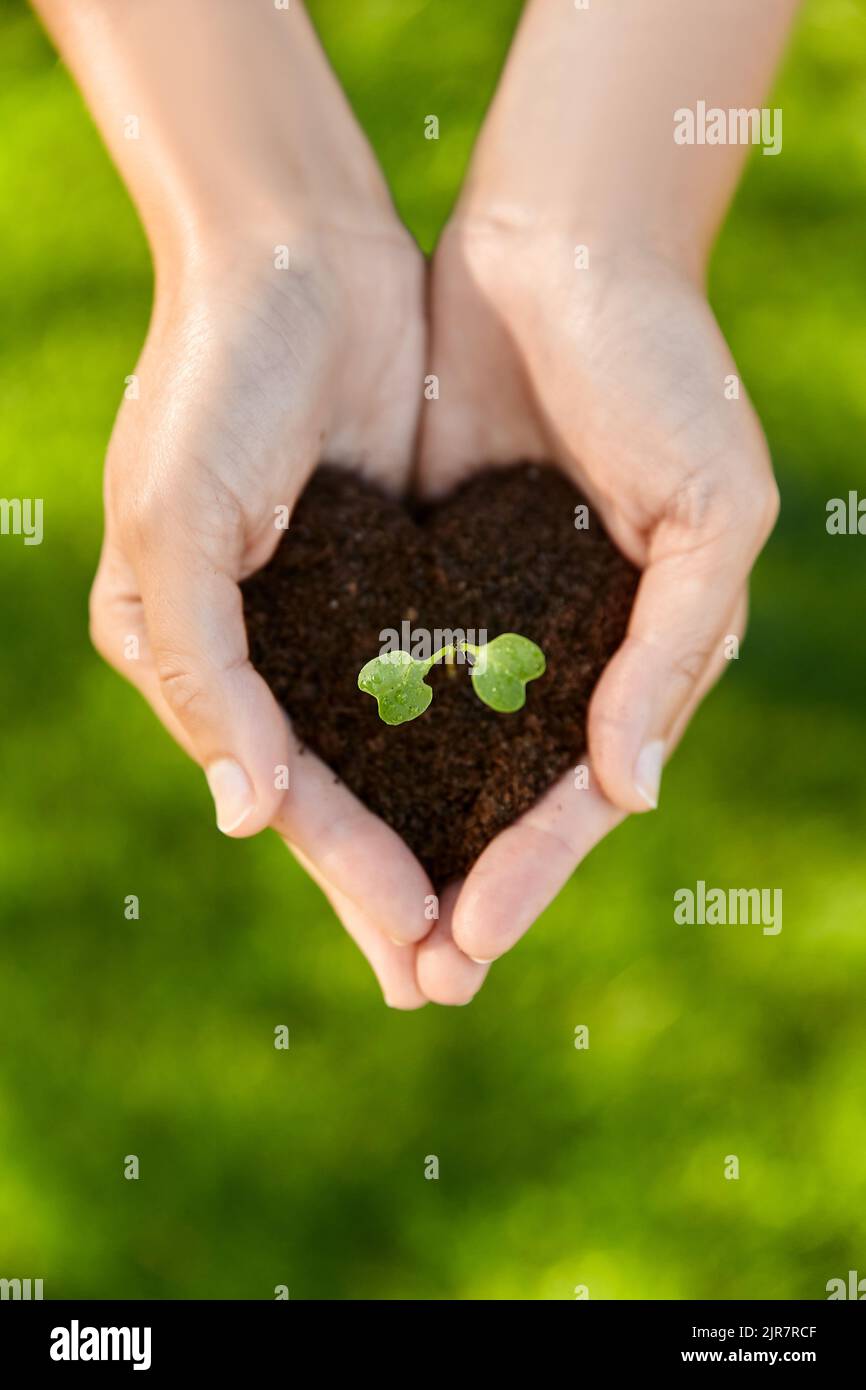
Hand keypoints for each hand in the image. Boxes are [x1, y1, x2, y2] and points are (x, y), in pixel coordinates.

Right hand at [89, 221, 449, 1008]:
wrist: (297, 254)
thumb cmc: (214, 382)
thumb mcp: (176, 527)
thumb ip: (204, 673)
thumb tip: (246, 818)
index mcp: (199, 654)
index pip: (285, 791)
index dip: (349, 874)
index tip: (418, 951)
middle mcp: (271, 649)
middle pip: (345, 793)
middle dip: (393, 886)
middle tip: (449, 980)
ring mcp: (343, 613)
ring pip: (401, 752)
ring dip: (441, 832)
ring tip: (486, 919)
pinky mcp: (405, 571)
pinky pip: (446, 674)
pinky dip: (476, 738)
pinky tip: (516, 793)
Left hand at [417, 219, 778, 967]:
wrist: (566, 251)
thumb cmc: (665, 374)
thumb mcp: (710, 513)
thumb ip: (674, 650)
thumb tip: (628, 790)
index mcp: (640, 655)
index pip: (579, 793)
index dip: (529, 871)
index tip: (469, 943)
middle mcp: (562, 651)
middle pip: (501, 795)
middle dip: (461, 884)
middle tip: (411, 977)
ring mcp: (490, 617)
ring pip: (438, 751)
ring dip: (402, 833)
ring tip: (361, 917)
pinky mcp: (424, 569)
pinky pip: (389, 667)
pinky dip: (360, 733)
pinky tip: (317, 790)